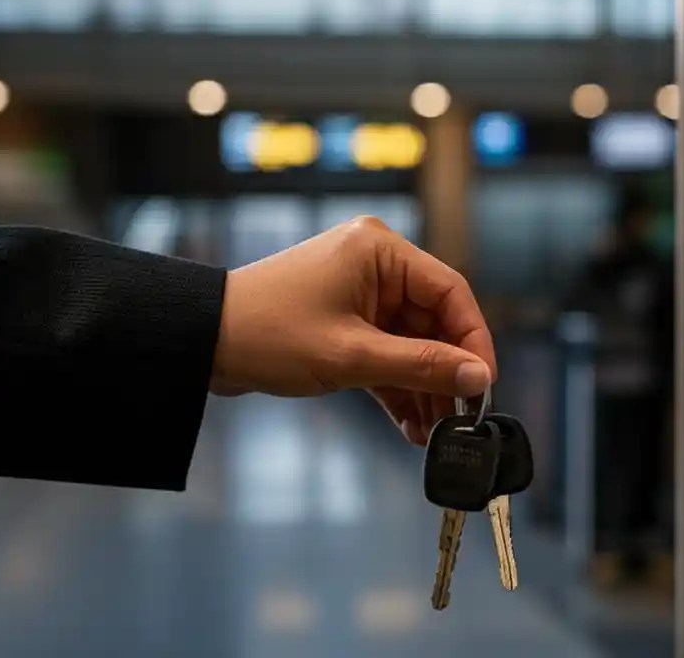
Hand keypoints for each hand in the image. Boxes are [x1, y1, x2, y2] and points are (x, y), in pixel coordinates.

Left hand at [210, 216, 496, 444]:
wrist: (199, 343)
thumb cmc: (266, 333)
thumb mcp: (352, 356)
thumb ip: (422, 366)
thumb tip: (479, 377)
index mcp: (381, 251)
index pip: (451, 292)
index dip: (474, 340)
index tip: (484, 384)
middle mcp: (375, 264)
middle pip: (434, 320)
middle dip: (446, 372)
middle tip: (460, 417)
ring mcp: (360, 293)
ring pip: (412, 342)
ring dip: (423, 386)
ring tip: (435, 433)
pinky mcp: (346, 320)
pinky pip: (386, 352)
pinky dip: (398, 386)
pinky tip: (412, 425)